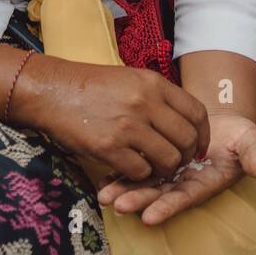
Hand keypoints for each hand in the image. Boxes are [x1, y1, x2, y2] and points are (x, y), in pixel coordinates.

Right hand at [14, 58, 210, 183]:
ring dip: (164, 170)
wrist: (52, 90)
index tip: (199, 147)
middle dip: (187, 157)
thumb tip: (182, 120)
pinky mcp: (109, 147)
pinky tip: (130, 169)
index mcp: (153, 83)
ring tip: (153, 168)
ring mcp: (128, 126)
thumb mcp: (130, 78)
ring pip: (169, 159)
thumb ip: (156, 96)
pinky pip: (141, 172)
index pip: (197, 112)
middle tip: (176, 163)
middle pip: (187, 139)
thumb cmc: (91, 85)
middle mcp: (145, 102)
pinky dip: (140, 176)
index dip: (203, 135)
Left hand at [97, 110, 255, 225]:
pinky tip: (103, 178)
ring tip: (104, 195)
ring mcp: (170, 174)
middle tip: (116, 204)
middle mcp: (185, 183)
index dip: (168, 207)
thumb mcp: (252, 142)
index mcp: (206, 182)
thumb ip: (255, 155)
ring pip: (145, 183)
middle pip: (159, 194)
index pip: (185, 197)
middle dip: (138, 200)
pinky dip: (120, 173)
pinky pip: (137, 168)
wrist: (223, 122)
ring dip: (124, 189)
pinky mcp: (157, 160)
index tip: (149, 218)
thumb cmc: (240, 136)